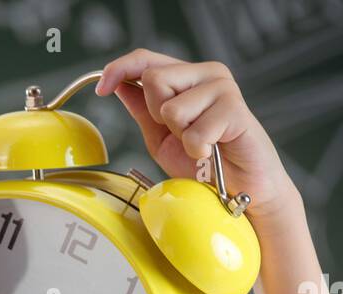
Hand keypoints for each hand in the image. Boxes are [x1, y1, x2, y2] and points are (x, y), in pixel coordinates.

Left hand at [95, 49, 299, 233]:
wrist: (240, 187)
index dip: (119, 69)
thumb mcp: (161, 137)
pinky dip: (197, 150)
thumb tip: (119, 85)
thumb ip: (143, 110)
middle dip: (156, 114)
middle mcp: (206, 74)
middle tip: (180, 134)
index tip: (102, 88)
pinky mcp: (235, 108)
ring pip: (171, 107)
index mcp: (187, 76)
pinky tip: (212, 151)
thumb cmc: (204, 162)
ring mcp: (222, 87)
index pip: (146, 58)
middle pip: (154, 78)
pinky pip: (194, 131)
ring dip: (180, 136)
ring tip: (200, 143)